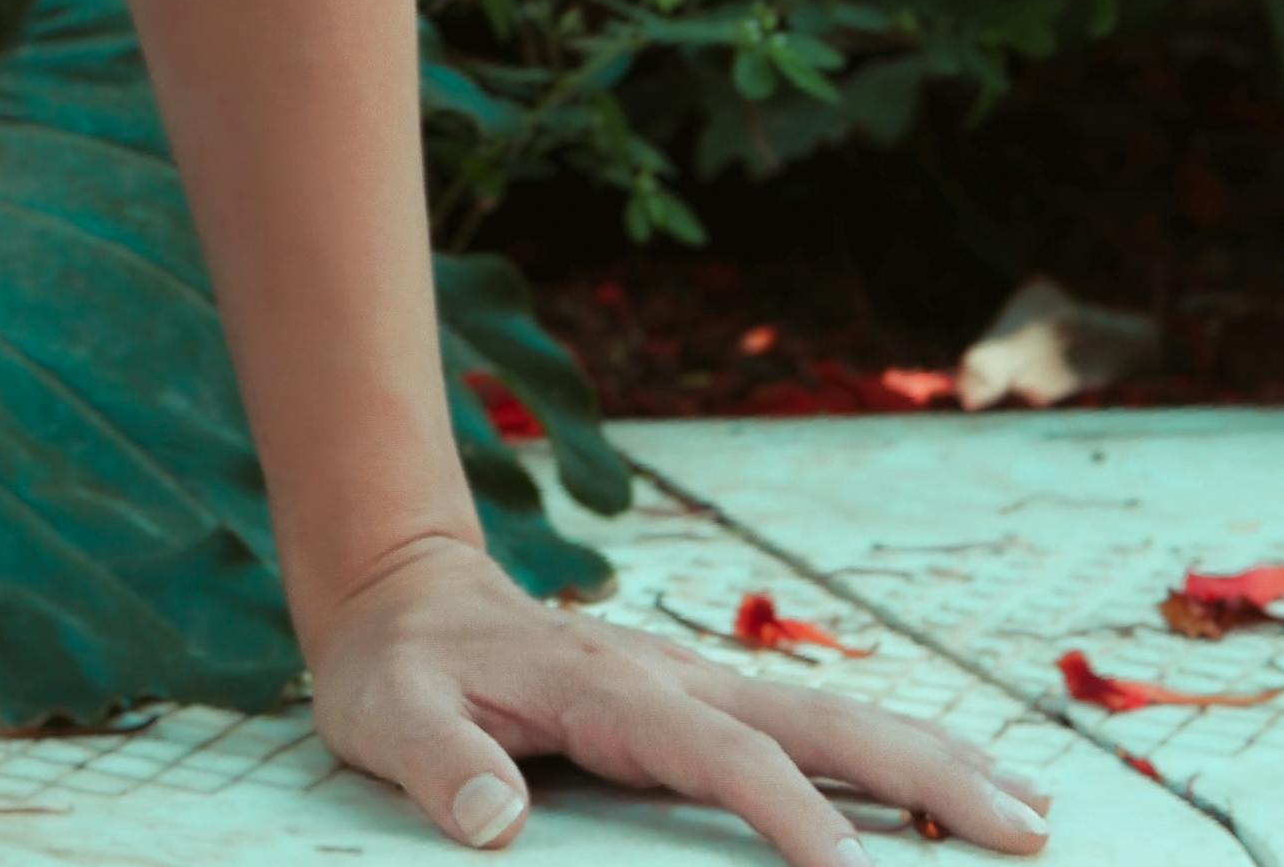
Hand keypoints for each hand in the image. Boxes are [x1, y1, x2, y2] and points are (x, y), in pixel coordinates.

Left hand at [301, 532, 1055, 861]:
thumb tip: (495, 820)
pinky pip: (808, 728)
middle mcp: (670, 674)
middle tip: (1020, 826)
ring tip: (1027, 809)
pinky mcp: (700, 699)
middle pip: (811, 720)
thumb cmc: (401, 668)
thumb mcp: (391, 711)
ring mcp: (693, 681)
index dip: (780, 807)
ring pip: (829, 717)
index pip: (712, 750)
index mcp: (606, 686)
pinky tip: (948, 782)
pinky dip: (889, 750)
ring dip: (928, 757)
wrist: (404, 593)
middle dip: (917, 769)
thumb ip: (439, 763)